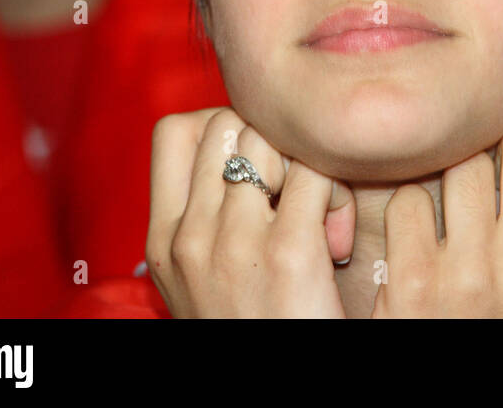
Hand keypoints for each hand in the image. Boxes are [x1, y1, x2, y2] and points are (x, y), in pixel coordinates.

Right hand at [146, 107, 354, 316]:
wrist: (278, 394)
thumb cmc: (256, 332)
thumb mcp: (202, 281)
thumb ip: (207, 223)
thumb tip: (233, 157)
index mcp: (163, 243)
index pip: (175, 132)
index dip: (223, 129)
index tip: (255, 166)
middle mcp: (190, 236)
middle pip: (231, 122)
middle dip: (272, 141)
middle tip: (293, 191)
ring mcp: (236, 242)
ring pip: (273, 138)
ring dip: (306, 163)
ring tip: (319, 214)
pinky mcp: (290, 252)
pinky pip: (318, 173)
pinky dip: (339, 194)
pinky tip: (338, 240)